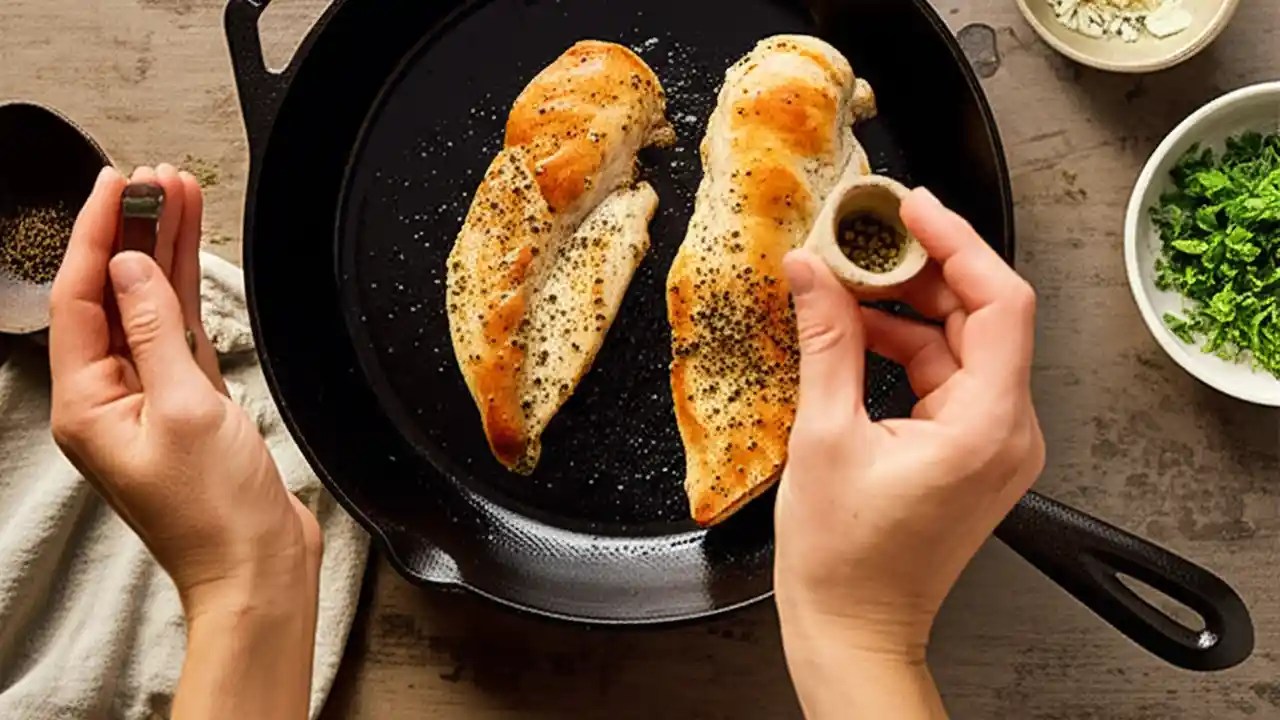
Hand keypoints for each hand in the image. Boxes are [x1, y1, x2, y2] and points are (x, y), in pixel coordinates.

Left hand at [48, 166, 320, 616]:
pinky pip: (177, 331)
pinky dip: (184, 290)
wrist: (256, 566)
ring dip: (162, 251)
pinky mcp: (187, 402)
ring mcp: (149, 397)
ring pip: (148, 305)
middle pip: (112, 294)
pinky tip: (191, 251)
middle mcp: (109, 396)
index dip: (100, 235)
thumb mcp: (186, 410)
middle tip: (157, 179)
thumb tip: (132, 270)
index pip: (80, 298)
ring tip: (179, 193)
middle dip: (133, 233)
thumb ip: (155, 333)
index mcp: (86, 403)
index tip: (120, 184)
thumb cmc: (217, 511)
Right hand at [775, 189, 1044, 716]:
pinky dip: (909, 348)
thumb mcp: (825, 435)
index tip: (910, 207)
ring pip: (966, 344)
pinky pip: (950, 377)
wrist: (854, 629)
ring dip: (911, 308)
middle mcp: (1009, 432)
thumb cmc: (844, 561)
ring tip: (849, 281)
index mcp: (987, 426)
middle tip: (866, 237)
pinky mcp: (973, 452)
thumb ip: (825, 340)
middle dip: (924, 269)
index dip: (958, 242)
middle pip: (986, 316)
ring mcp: (995, 444)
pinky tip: (859, 331)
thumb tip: (811, 272)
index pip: (1002, 301)